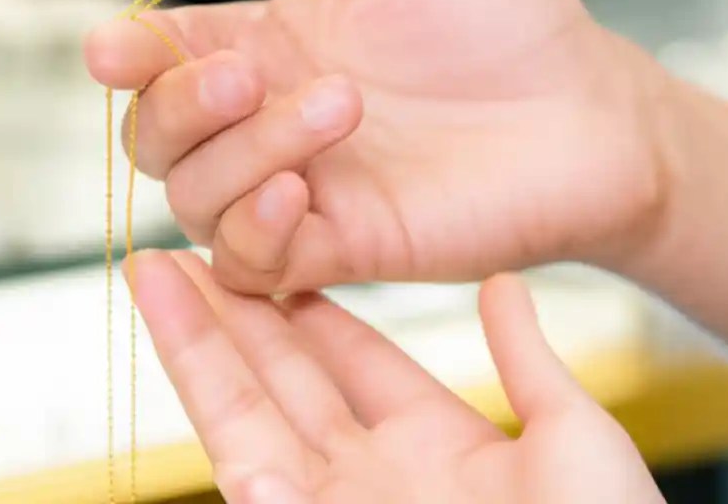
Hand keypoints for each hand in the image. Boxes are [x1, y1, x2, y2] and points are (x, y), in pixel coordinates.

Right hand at [85, 0, 671, 293]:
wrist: (591, 110)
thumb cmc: (509, 19)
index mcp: (267, 47)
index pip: (158, 59)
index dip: (125, 56)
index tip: (115, 47)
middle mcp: (265, 124)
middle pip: (153, 137)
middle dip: (179, 106)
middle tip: (249, 75)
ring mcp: (296, 191)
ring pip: (192, 198)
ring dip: (242, 154)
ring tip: (340, 107)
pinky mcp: (336, 249)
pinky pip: (247, 264)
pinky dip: (251, 231)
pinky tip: (298, 191)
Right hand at [128, 249, 663, 503]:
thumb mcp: (575, 442)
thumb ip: (526, 362)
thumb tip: (504, 284)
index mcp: (439, 449)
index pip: (354, 360)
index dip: (305, 304)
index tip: (270, 248)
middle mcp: (372, 479)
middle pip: (279, 379)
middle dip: (227, 311)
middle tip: (180, 248)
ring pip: (241, 412)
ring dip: (192, 342)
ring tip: (153, 271)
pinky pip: (247, 472)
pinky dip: (207, 406)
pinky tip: (169, 332)